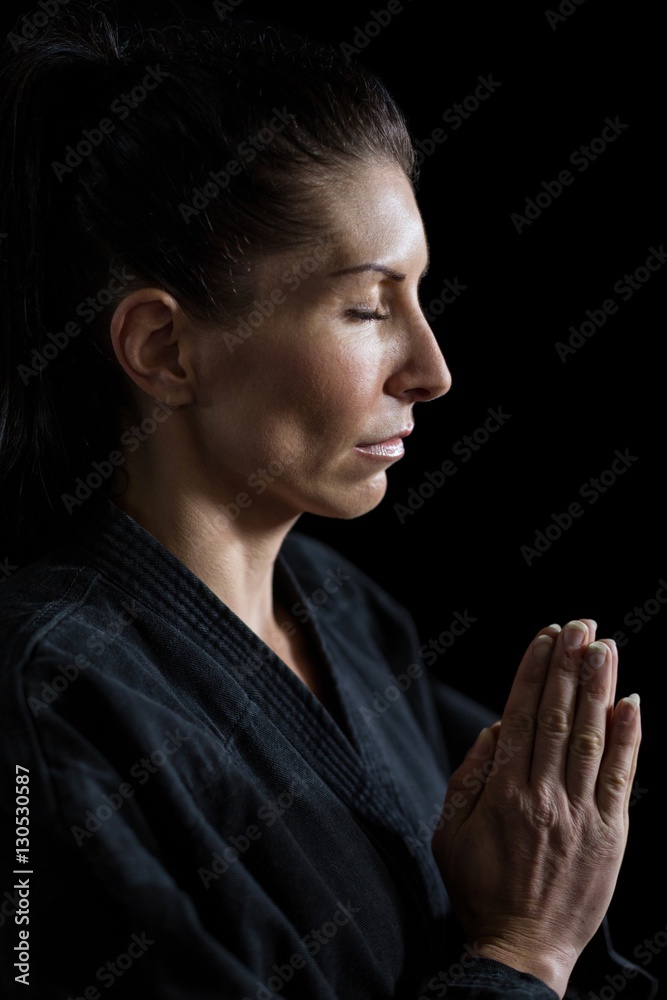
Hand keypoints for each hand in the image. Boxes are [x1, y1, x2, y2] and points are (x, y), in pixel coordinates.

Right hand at [432, 620, 640, 996]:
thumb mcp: (449, 833)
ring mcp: (582, 816)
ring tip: (605, 647)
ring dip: (599, 689)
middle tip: (579, 626)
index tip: (545, 637)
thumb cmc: (478, 889)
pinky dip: (627, 739)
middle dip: (569, 666)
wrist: (522, 950)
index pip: (522, 716)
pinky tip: (631, 704)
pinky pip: (622, 779)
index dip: (534, 672)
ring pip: (592, 739)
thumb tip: (496, 730)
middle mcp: (545, 797)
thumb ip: (468, 777)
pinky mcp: (611, 836)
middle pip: (560, 717)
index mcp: (502, 793)